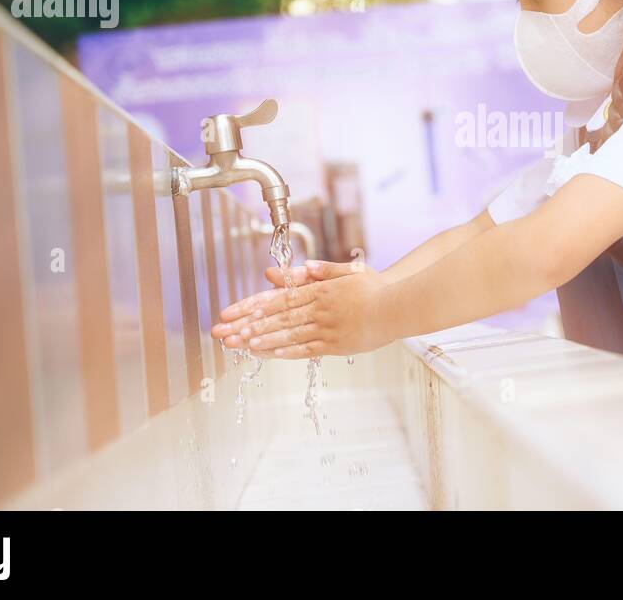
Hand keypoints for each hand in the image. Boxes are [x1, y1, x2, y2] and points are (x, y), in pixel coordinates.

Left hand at [211, 260, 392, 358]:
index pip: (278, 298)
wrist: (400, 306)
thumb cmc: (376, 288)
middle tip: (222, 333)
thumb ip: (318, 271)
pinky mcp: (335, 345)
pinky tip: (267, 353)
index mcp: (318, 290)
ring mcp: (326, 327)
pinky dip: (284, 351)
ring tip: (237, 344)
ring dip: (260, 339)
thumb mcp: (347, 271)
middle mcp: (318, 308)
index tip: (229, 312)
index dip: (251, 306)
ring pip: (286, 334)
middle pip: (276, 317)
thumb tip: (291, 269)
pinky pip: (305, 349)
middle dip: (246, 325)